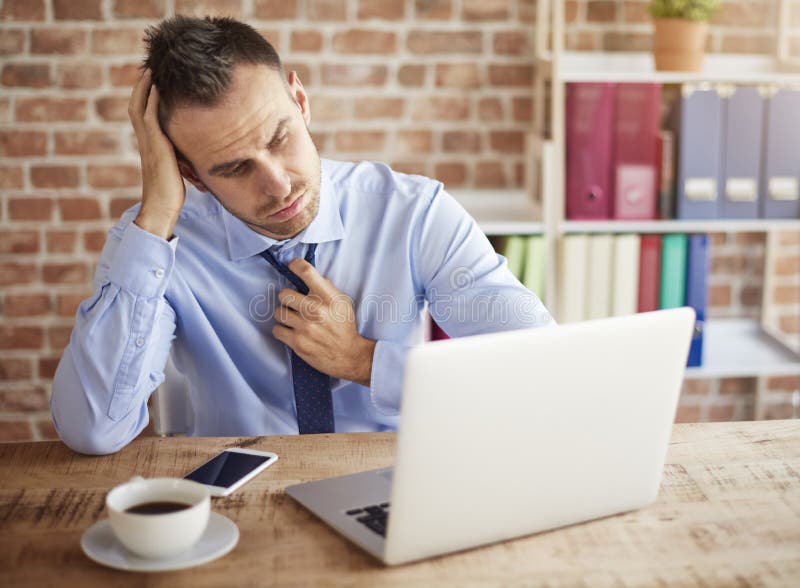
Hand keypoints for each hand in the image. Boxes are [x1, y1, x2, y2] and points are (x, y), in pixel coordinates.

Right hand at [128, 69, 185, 239]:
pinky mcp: (156, 146)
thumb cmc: (171, 193)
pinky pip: (150, 117)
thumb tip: (195, 155)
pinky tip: (158, 86)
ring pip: (139, 107)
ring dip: (144, 86)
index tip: (151, 82)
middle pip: (136, 105)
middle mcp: (145, 140)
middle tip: (147, 68)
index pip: (142, 114)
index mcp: (149, 145)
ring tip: (150, 69)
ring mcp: (148, 142)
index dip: (144, 97)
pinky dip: (151, 100)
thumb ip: (180, 156)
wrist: (161, 207)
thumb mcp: (177, 169)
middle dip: (141, 86)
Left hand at [273, 259, 375, 386]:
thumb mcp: (343, 302)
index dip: (295, 265)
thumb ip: (326, 289)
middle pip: (284, 293)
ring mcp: (305, 327)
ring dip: (284, 315)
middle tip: (293, 303)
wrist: (349, 356)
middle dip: (287, 298)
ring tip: (293, 319)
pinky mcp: (298, 343)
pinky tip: (291, 331)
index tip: (292, 266)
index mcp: (329, 298)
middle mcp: (316, 311)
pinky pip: (277, 330)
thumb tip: (308, 277)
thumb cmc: (344, 327)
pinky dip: (282, 330)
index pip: (306, 272)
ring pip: (278, 312)